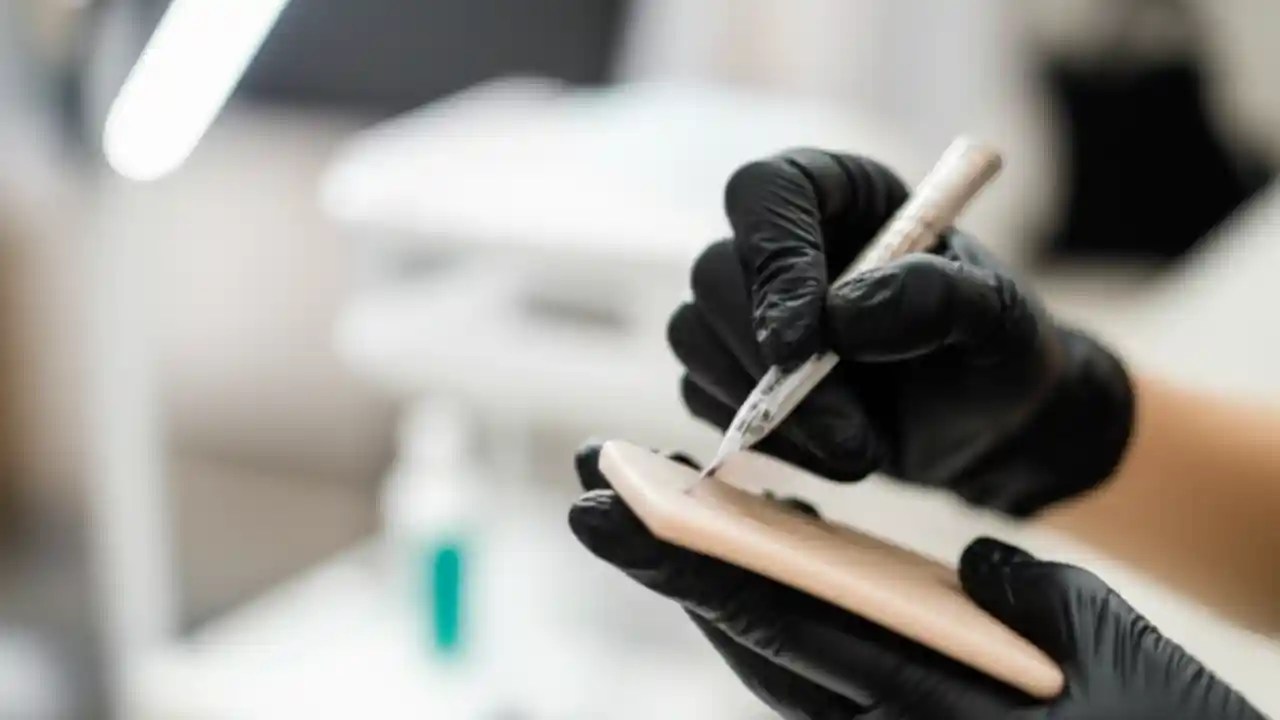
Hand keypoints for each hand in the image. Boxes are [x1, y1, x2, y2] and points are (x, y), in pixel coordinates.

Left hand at [568, 443, 1266, 718]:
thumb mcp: (1102, 645)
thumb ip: (1020, 594)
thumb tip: (966, 566)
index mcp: (928, 699)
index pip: (781, 618)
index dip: (686, 560)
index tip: (611, 506)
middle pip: (750, 636)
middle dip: (664, 559)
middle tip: (595, 487)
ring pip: (770, 653)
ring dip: (704, 578)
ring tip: (648, 505)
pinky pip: (812, 665)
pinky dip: (771, 605)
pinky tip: (753, 554)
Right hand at [669, 148, 1132, 514]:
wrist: (987, 427)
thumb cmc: (995, 352)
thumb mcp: (1000, 317)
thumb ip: (939, 298)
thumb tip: (844, 317)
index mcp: (838, 193)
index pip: (767, 191)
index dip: (774, 258)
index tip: (805, 339)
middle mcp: (780, 243)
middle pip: (715, 273)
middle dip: (769, 361)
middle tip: (847, 429)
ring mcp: (746, 309)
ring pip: (696, 337)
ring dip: (769, 409)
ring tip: (859, 449)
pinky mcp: (731, 372)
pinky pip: (704, 397)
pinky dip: (767, 437)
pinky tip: (837, 453)